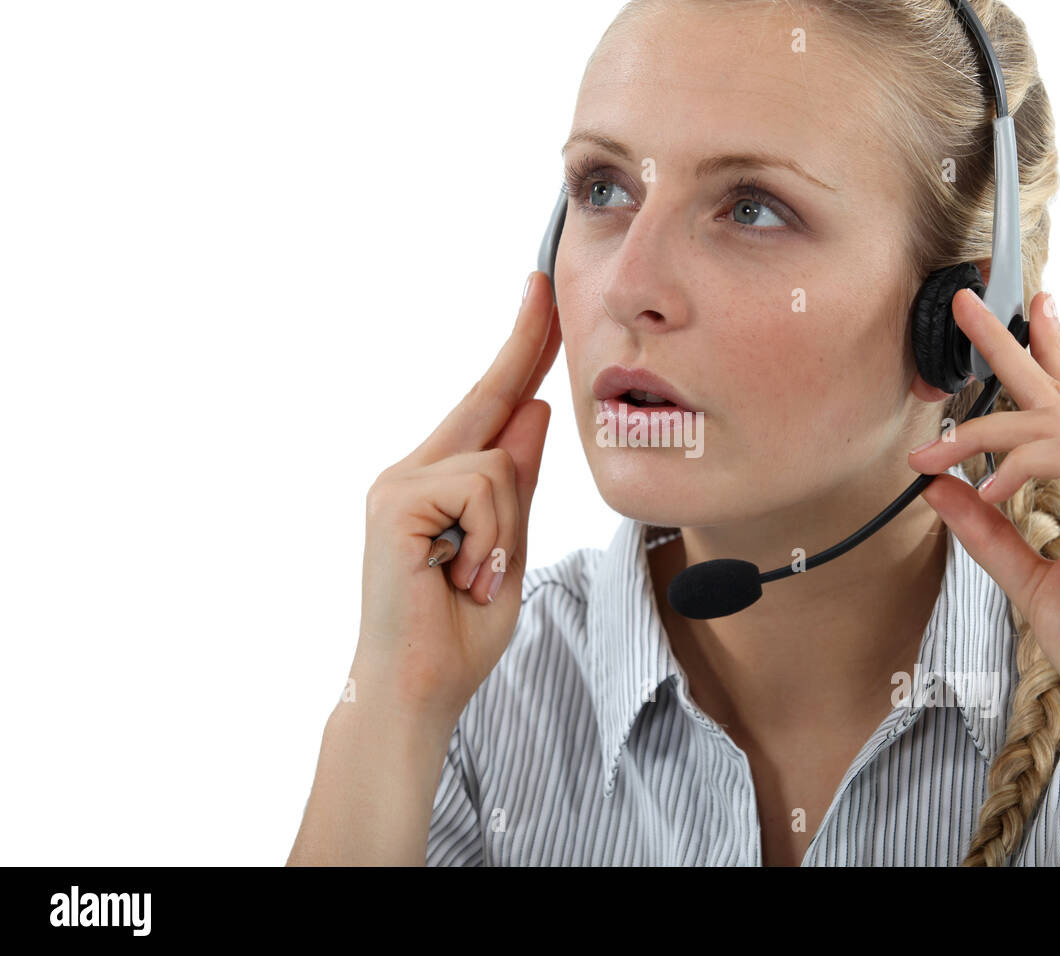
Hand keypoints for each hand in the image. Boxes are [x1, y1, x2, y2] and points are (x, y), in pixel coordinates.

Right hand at [356, 271, 561, 719]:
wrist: (419, 691)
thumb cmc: (458, 631)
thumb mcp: (507, 548)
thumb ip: (516, 485)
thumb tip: (533, 410)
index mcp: (439, 483)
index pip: (490, 406)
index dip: (519, 354)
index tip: (539, 301)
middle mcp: (413, 471)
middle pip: (487, 397)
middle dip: (524, 344)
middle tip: (543, 283)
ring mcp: (399, 482)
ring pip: (498, 461)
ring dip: (508, 531)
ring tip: (477, 577)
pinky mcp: (398, 499)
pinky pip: (482, 487)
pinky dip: (491, 540)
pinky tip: (463, 576)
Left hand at [907, 288, 1059, 729]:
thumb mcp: (1027, 579)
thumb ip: (986, 531)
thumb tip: (939, 490)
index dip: (1046, 355)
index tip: (1022, 313)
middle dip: (1011, 343)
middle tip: (967, 301)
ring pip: (1052, 422)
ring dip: (983, 430)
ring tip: (932, 453)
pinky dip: (1020, 466)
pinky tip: (989, 489)